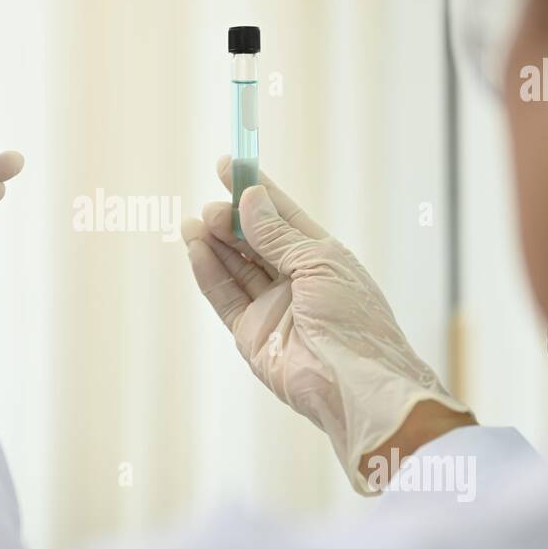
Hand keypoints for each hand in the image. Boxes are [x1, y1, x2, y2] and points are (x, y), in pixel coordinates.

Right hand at [182, 156, 473, 492]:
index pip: (283, 216)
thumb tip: (250, 200)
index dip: (256, 190)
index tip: (228, 165)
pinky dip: (208, 272)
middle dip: (231, 219)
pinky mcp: (251, 333)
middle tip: (212, 206)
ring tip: (195, 221)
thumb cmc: (352, 319)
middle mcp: (296, 280)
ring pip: (235, 266)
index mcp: (322, 257)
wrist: (352, 382)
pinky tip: (196, 249)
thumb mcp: (318, 262)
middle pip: (254, 240)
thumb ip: (278, 233)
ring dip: (214, 242)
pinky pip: (224, 296)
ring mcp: (272, 307)